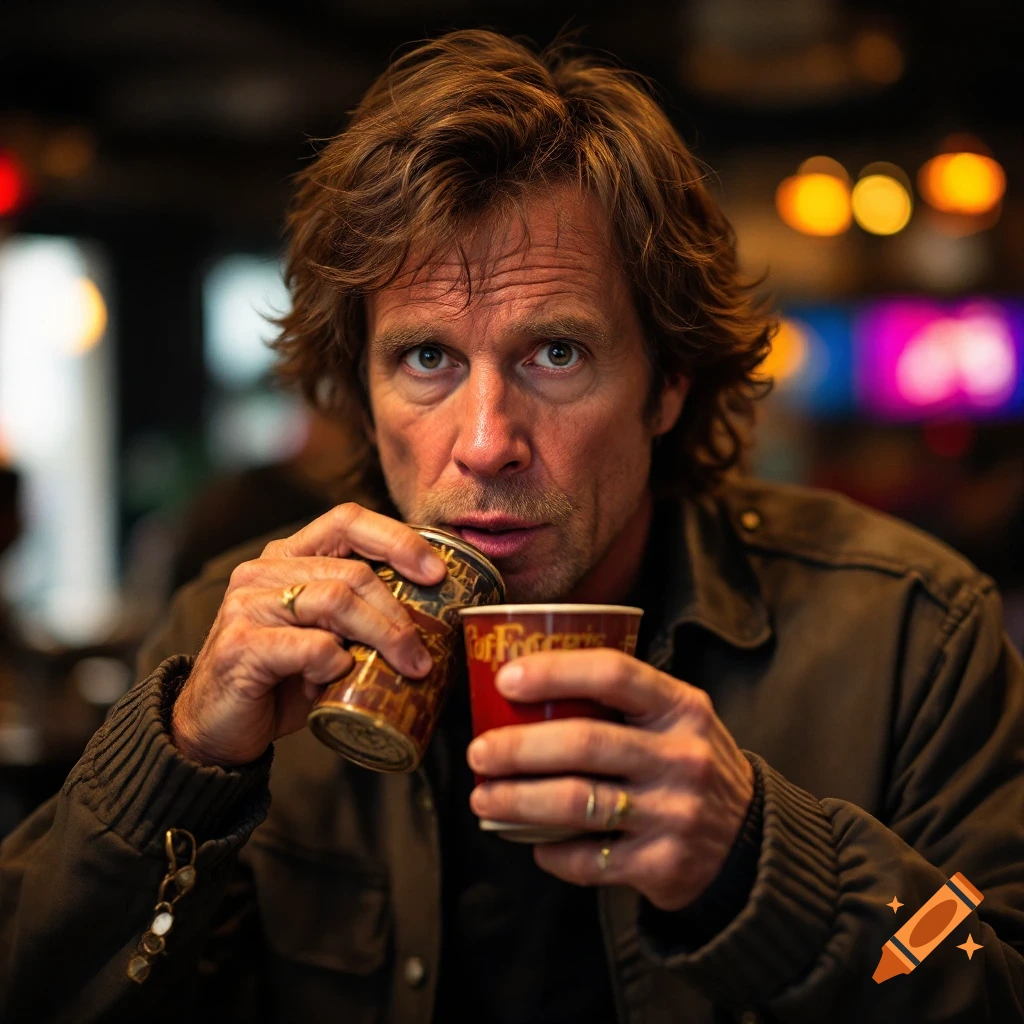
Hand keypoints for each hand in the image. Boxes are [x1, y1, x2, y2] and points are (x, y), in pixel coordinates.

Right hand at [171, 503, 446, 766]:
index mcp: (288, 557)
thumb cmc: (280, 681)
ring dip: (381, 637)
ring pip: (336, 601)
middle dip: (398, 613)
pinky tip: (333, 684)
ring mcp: (248, 605)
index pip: (348, 520)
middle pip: (352, 571)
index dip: (398, 539)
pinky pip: (311, 646)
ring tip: (403, 668)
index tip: (436, 573)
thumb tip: (432, 616)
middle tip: (421, 653)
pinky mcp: (242, 645)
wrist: (214, 729)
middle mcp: (263, 571)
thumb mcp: (325, 636)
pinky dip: (335, 666)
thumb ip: (360, 616)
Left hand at [465, 650, 754, 911]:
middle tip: (480, 752)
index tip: (507, 680)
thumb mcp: (676, 720)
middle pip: (583, 742)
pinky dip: (550, 852)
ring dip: (516, 801)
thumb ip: (621, 702)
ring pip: (576, 803)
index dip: (554, 672)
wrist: (747, 843)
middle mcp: (682, 757)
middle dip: (517, 747)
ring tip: (484, 797)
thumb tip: (525, 687)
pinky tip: (532, 843)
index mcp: (681, 707)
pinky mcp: (664, 865)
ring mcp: (675, 813)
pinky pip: (588, 859)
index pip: (613, 674)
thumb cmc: (687, 765)